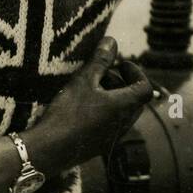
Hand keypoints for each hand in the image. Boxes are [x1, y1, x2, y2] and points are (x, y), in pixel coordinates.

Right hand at [27, 36, 153, 173]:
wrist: (46, 151)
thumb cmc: (67, 113)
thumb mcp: (83, 81)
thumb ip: (100, 61)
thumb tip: (112, 41)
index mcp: (125, 107)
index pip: (145, 87)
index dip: (136, 72)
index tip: (120, 63)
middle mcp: (124, 125)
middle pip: (135, 99)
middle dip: (122, 83)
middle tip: (102, 74)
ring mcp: (113, 139)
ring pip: (123, 112)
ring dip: (112, 97)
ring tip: (88, 89)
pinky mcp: (100, 147)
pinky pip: (111, 125)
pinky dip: (104, 111)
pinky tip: (81, 107)